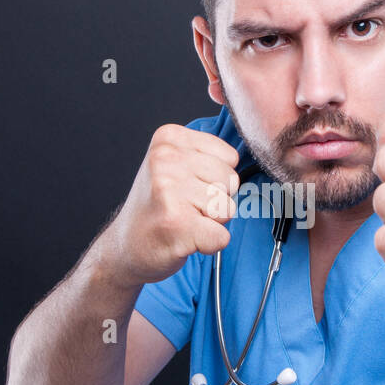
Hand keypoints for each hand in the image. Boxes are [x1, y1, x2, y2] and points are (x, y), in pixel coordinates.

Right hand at [105, 124, 239, 287]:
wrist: (126, 246)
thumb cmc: (157, 207)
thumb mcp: (176, 164)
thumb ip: (208, 155)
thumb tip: (258, 151)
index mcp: (169, 138)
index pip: (230, 157)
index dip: (216, 180)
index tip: (187, 187)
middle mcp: (166, 159)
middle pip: (231, 182)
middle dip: (215, 201)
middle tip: (184, 207)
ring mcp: (169, 191)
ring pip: (228, 209)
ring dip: (210, 222)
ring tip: (182, 221)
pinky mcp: (177, 224)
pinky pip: (221, 237)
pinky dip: (208, 244)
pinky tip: (183, 238)